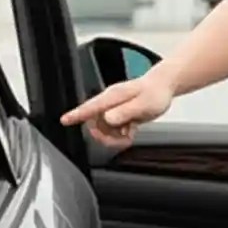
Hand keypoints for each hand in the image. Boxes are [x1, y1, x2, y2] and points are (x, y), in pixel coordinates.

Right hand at [60, 72, 174, 148]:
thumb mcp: (143, 105)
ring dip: (114, 137)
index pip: (91, 107)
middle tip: (121, 139)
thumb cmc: (155, 93)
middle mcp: (110, 102)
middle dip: (104, 136)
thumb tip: (108, 119)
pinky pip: (112, 129)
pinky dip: (120, 136)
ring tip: (129, 134)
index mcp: (113, 97)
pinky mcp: (119, 114)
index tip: (64, 120)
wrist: (163, 87)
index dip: (76, 114)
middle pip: (95, 123)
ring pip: (104, 129)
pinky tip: (130, 132)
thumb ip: (125, 112)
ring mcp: (114, 108)